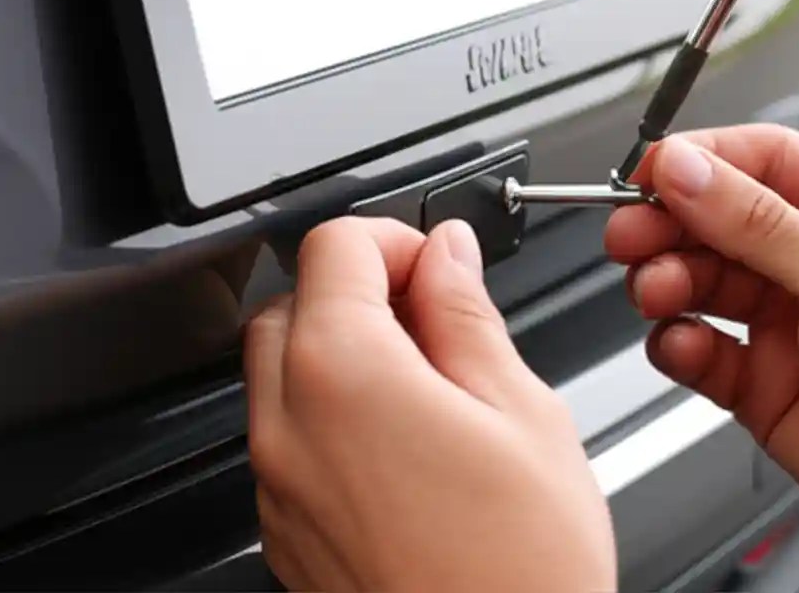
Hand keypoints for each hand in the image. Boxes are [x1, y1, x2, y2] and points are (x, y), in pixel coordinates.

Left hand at [244, 217, 613, 591]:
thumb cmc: (521, 573)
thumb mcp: (521, 414)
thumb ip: (467, 315)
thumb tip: (448, 255)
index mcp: (344, 375)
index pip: (333, 246)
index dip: (393, 239)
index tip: (434, 264)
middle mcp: (288, 426)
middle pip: (293, 304)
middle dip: (359, 292)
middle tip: (436, 324)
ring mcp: (277, 485)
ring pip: (281, 373)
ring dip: (340, 354)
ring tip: (428, 391)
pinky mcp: (283, 532)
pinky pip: (285, 441)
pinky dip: (328, 418)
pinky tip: (404, 449)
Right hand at [604, 124, 798, 588]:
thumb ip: (758, 223)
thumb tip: (686, 169)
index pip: (756, 159)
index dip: (695, 164)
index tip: (645, 177)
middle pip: (710, 216)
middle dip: (664, 225)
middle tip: (631, 237)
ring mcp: (781, 314)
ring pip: (691, 278)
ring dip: (663, 283)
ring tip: (658, 296)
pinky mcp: (753, 374)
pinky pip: (691, 345)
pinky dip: (675, 345)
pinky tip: (685, 348)